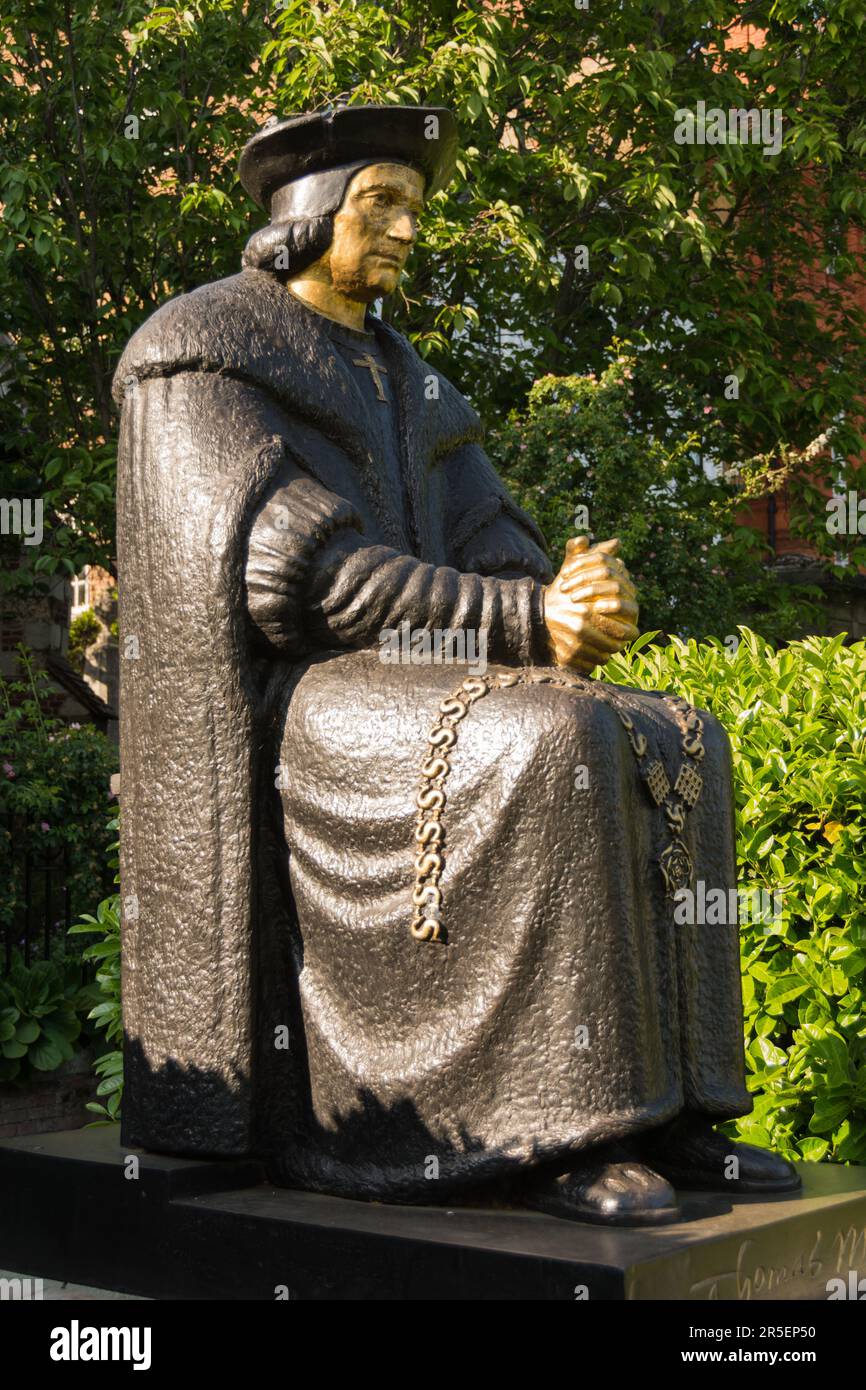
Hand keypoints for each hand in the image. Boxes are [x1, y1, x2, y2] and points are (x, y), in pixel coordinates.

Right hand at [543, 535, 639, 673]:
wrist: (534, 614)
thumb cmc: (560, 590)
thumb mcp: (574, 570)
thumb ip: (595, 555)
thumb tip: (616, 542)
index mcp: (586, 611)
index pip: (619, 628)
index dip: (628, 631)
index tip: (630, 630)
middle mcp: (579, 630)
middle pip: (612, 645)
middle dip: (619, 645)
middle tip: (621, 642)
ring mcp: (572, 647)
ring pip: (602, 657)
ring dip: (608, 654)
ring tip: (610, 648)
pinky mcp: (566, 660)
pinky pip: (589, 666)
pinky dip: (594, 662)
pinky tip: (595, 655)